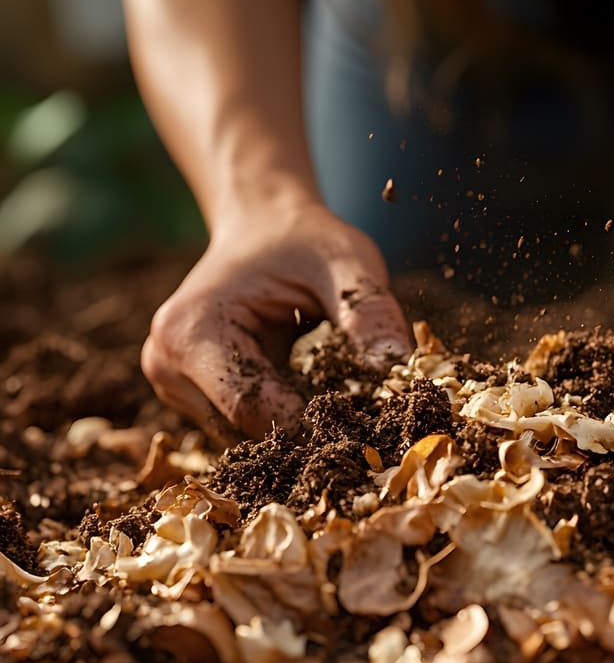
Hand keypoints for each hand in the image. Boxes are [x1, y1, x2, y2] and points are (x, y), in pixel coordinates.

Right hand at [142, 203, 408, 438]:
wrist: (263, 226)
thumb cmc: (303, 240)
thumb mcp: (345, 263)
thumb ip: (369, 311)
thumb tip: (397, 368)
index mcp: (191, 330)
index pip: (252, 408)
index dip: (313, 425)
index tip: (368, 428)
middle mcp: (166, 363)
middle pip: (245, 430)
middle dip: (306, 429)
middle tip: (363, 419)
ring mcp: (171, 383)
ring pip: (243, 436)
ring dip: (293, 428)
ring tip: (337, 398)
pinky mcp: (188, 396)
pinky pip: (241, 427)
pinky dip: (281, 419)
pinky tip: (312, 397)